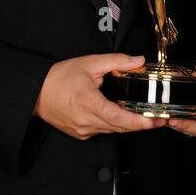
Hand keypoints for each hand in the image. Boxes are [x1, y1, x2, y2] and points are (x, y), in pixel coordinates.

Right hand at [35, 53, 166, 139]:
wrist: (36, 93)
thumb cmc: (58, 79)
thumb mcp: (89, 63)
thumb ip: (116, 61)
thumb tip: (137, 60)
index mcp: (88, 103)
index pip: (118, 117)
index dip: (138, 121)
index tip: (153, 121)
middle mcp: (86, 120)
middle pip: (120, 127)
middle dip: (142, 124)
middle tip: (159, 119)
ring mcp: (83, 129)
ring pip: (113, 131)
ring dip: (129, 126)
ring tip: (146, 118)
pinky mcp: (81, 134)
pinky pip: (103, 131)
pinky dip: (114, 125)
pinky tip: (120, 116)